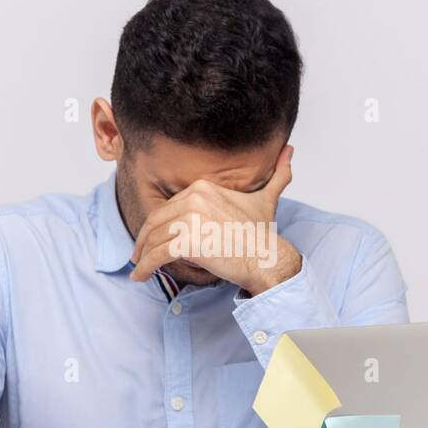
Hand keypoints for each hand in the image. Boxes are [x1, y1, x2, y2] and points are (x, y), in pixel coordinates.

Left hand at [130, 145, 301, 295]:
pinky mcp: (188, 242)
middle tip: (139, 255)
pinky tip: (140, 276)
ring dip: (142, 256)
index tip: (151, 238)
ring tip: (139, 268)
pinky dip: (144, 268)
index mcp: (203, 187)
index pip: (168, 206)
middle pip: (156, 221)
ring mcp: (190, 219)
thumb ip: (276, 174)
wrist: (267, 257)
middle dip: (144, 239)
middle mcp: (194, 198)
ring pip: (154, 239)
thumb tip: (289, 151)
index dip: (156, 225)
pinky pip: (157, 256)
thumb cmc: (263, 234)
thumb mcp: (266, 199)